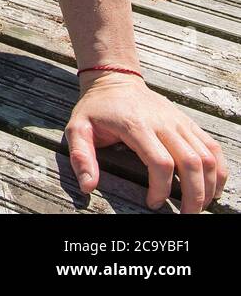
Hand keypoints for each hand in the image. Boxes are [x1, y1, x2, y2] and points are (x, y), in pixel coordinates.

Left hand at [65, 71, 228, 212]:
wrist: (115, 80)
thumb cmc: (96, 108)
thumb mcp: (77, 128)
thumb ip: (81, 157)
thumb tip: (87, 186)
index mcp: (136, 125)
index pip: (160, 162)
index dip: (161, 188)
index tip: (152, 203)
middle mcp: (163, 123)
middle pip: (191, 162)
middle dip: (193, 195)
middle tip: (186, 215)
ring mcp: (179, 122)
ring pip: (207, 157)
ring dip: (209, 185)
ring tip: (200, 206)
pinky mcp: (188, 123)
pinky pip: (212, 147)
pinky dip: (218, 169)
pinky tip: (213, 187)